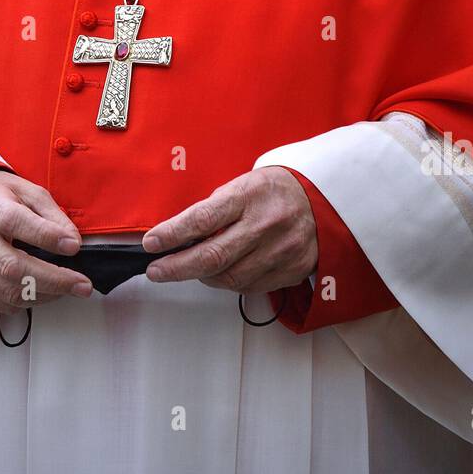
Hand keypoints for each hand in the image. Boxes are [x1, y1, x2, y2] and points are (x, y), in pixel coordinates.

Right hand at [0, 168, 92, 314]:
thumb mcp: (24, 190)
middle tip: (82, 285)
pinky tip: (41, 292)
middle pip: (13, 267)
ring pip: (8, 291)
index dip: (47, 237)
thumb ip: (51, 213)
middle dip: (54, 280)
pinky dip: (25, 302)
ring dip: (44, 295)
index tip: (74, 246)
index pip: (15, 222)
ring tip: (66, 288)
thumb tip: (72, 241)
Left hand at [141, 166, 316, 294]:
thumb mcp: (242, 186)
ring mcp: (281, 250)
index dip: (172, 234)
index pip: (203, 219)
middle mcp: (266, 224)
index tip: (151, 243)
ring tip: (191, 268)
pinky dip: (230, 283)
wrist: (321, 200)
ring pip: (230, 278)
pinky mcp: (291, 270)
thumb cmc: (272, 191)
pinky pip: (250, 287)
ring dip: (203, 277)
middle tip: (156, 271)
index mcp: (249, 196)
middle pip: (213, 256)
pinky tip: (223, 273)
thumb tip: (177, 237)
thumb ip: (213, 211)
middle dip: (177, 267)